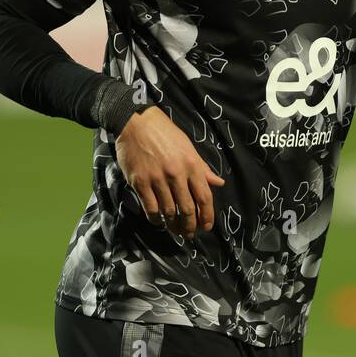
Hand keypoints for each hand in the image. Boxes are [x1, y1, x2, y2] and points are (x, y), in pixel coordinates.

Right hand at [114, 107, 225, 239]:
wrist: (136, 122)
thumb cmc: (165, 133)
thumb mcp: (188, 147)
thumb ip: (202, 168)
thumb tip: (218, 183)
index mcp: (192, 165)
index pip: (204, 197)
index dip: (207, 216)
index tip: (206, 227)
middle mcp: (176, 174)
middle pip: (187, 209)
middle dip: (190, 226)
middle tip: (190, 234)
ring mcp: (157, 179)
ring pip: (168, 211)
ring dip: (173, 225)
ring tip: (176, 231)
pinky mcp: (140, 182)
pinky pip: (150, 208)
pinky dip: (156, 219)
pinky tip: (159, 222)